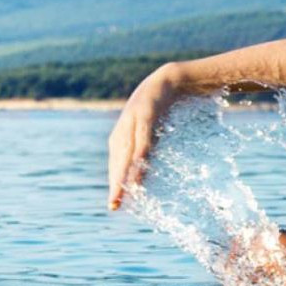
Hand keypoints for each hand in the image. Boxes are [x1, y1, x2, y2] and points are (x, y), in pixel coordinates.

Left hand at [107, 64, 181, 209]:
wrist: (172, 79)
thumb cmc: (164, 107)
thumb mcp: (155, 131)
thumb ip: (148, 149)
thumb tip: (147, 170)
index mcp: (123, 135)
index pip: (116, 165)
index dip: (115, 185)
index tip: (115, 206)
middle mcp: (124, 129)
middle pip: (118, 161)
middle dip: (116, 184)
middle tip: (113, 205)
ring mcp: (134, 119)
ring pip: (128, 150)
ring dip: (125, 171)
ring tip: (123, 191)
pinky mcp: (147, 111)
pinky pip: (144, 133)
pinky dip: (141, 148)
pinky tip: (139, 163)